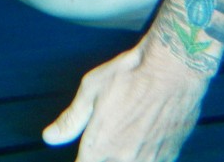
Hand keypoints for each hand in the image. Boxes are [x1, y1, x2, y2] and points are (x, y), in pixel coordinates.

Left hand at [42, 40, 209, 161]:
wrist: (174, 70)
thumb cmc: (129, 74)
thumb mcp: (90, 90)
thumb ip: (71, 120)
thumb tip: (49, 137)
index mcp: (99, 146)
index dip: (82, 160)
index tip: (84, 154)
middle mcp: (124, 159)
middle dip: (102, 158)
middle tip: (106, 140)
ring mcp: (149, 160)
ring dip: (123, 157)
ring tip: (123, 140)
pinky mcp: (169, 156)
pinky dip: (144, 158)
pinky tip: (141, 144)